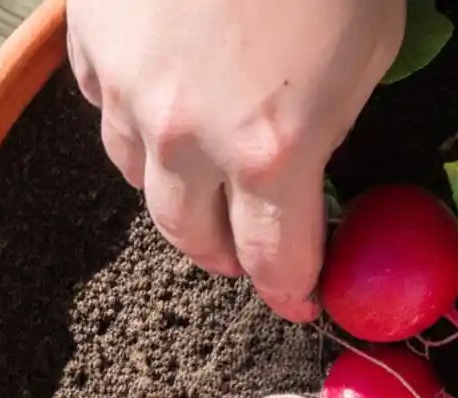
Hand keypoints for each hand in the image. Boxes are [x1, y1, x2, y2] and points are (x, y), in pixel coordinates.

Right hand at [67, 0, 404, 321]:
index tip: (300, 297)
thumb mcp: (369, 50)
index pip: (274, 259)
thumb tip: (304, 163)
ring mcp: (126, 88)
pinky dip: (134, 117)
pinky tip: (163, 95)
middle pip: (193, 236)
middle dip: (227, 255)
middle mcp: (186, 135)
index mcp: (273, 149)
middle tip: (249, 249)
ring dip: (178, 190)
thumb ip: (327, 127)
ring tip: (205, 175)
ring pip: (140, 179)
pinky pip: (104, 108)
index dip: (291, 288)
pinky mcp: (89, 40)